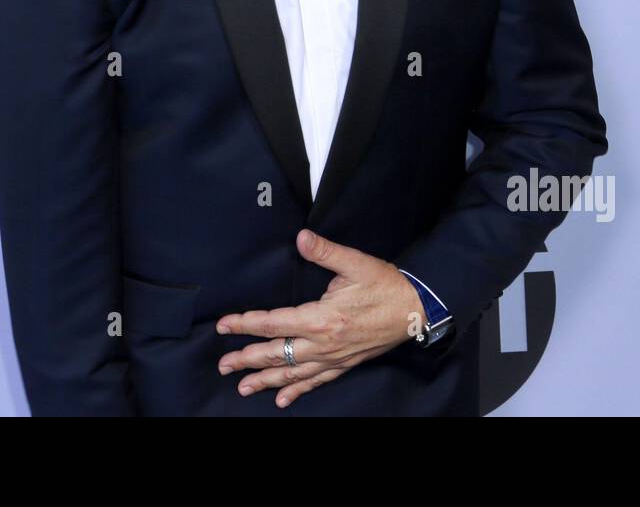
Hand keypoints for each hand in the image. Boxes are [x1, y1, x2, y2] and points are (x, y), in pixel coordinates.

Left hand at [214, 229, 427, 407]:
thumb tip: (301, 237)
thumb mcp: (355, 263)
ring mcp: (333, 358)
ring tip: (242, 387)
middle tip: (223, 365)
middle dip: (247, 359)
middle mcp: (323, 344)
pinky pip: (316, 382)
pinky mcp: (344, 364)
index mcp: (321, 318)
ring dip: (265, 380)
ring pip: (292, 373)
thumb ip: (325, 252)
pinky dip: (297, 391)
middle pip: (277, 354)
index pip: (274, 323)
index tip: (224, 325)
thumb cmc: (385, 285)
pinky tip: (282, 400)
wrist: (416, 310)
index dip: (246, 324)